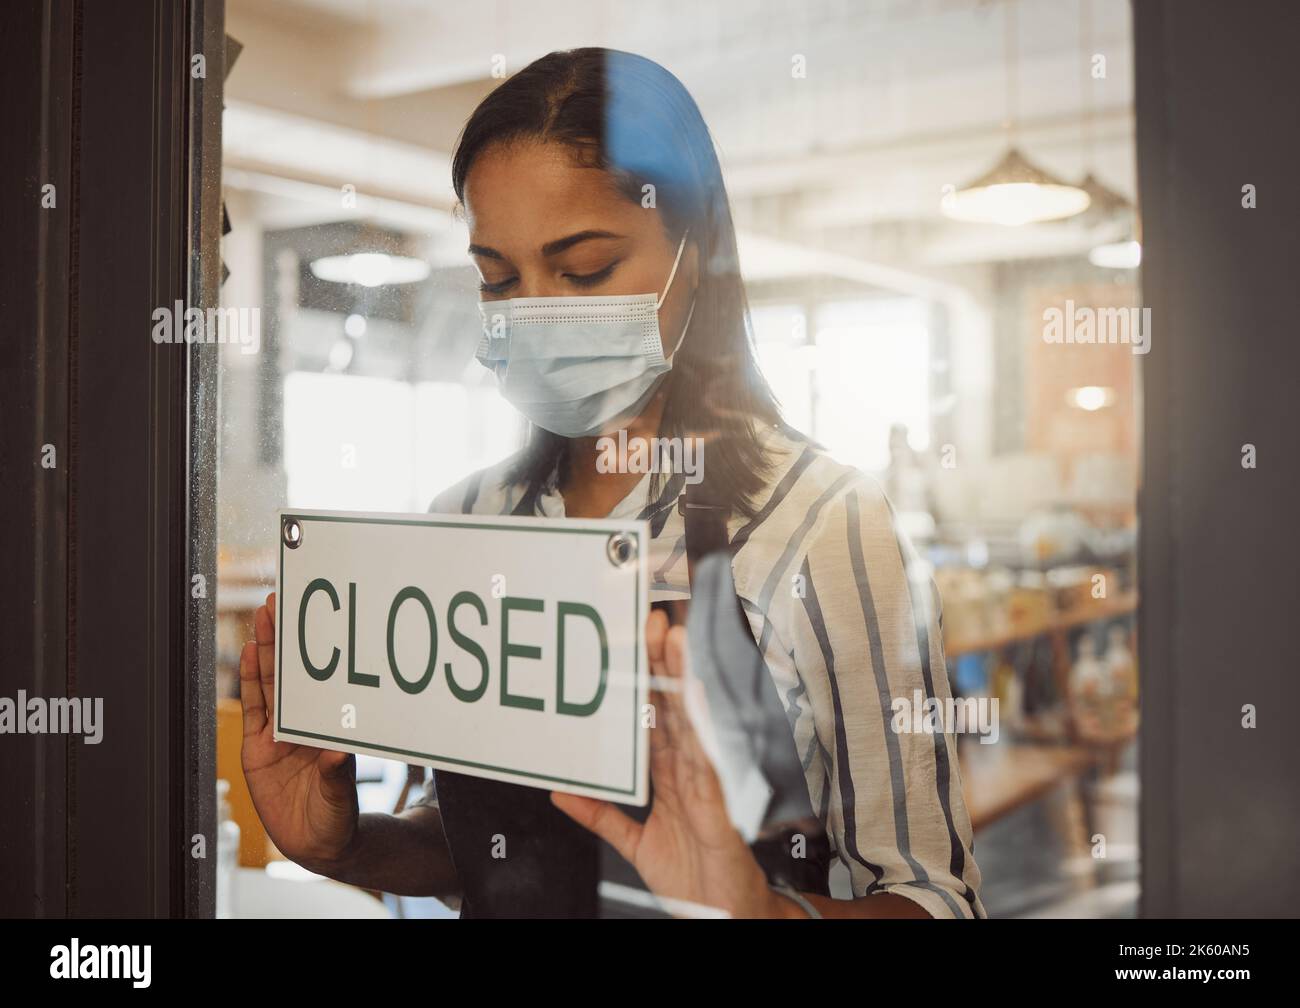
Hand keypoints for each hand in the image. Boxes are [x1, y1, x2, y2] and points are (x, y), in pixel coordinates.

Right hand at [239, 592, 359, 869]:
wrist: (317, 845)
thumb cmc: (339, 818)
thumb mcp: (340, 798)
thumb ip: (336, 774)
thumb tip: (338, 753)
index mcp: (326, 730)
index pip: (318, 682)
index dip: (311, 650)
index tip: (310, 618)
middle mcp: (304, 725)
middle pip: (291, 674)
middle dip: (284, 639)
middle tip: (280, 602)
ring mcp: (280, 734)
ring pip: (271, 684)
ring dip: (266, 652)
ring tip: (263, 618)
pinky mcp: (258, 749)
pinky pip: (253, 710)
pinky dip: (249, 682)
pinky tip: (248, 654)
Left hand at [551, 609, 796, 918]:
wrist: (729, 919)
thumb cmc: (697, 883)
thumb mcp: (636, 845)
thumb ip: (601, 816)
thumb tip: (561, 793)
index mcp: (673, 780)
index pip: (656, 719)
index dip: (645, 682)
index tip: (635, 644)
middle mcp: (692, 776)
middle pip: (675, 710)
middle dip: (664, 664)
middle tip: (653, 621)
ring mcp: (709, 788)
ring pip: (693, 723)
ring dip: (683, 680)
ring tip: (674, 640)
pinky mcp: (721, 810)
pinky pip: (710, 764)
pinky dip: (704, 731)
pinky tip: (698, 701)